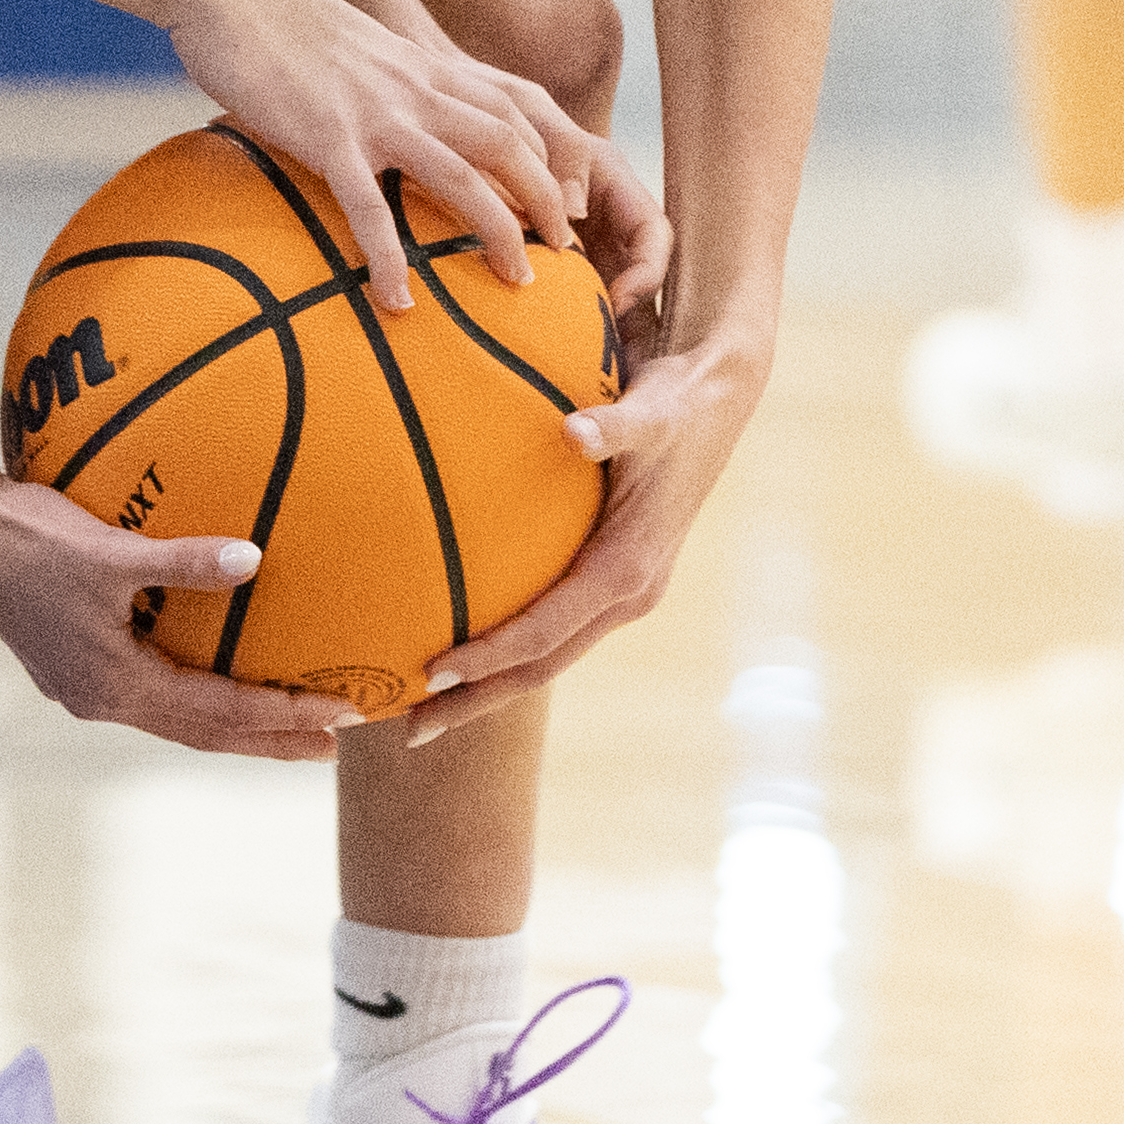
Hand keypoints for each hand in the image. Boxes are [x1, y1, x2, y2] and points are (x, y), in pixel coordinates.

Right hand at [0, 458, 362, 760]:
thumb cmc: (30, 539)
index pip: (217, 714)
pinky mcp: (73, 662)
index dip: (281, 716)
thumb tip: (255, 560)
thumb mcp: (110, 551)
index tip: (340, 714)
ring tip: (286, 721)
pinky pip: (153, 691)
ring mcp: (84, 686)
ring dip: (234, 721)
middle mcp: (100, 698)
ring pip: (176, 717)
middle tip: (333, 746)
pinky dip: (196, 693)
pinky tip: (214, 673)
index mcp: (113, 684)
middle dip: (268, 739)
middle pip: (202, 733)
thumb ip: (184, 561)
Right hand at [153, 0, 593, 291]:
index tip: (572, 198)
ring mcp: (376, 111)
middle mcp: (417, 86)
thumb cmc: (279, 18)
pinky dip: (389, 257)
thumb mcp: (358, 45)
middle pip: (512, 142)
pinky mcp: (327, 134)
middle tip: (565, 254)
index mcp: (426, 64)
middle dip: (550, 199)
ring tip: (517, 284)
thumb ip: (389, 79)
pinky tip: (397, 301)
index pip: (520, 104)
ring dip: (498, 231)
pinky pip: (369, 206)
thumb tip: (394, 121)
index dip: (558, 151)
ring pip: (464, 174)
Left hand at [408, 325, 773, 735]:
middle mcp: (628, 593)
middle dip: (477, 698)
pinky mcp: (611, 576)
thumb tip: (575, 431)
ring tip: (421, 702)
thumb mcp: (652, 412)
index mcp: (629, 569)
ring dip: (487, 682)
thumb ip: (615, 426)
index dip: (489, 657)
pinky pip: (551, 625)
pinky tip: (460, 639)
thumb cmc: (677, 402)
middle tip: (407, 727)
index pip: (547, 632)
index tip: (430, 674)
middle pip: (541, 665)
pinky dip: (506, 644)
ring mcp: (621, 591)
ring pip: (545, 653)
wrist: (715, 396)